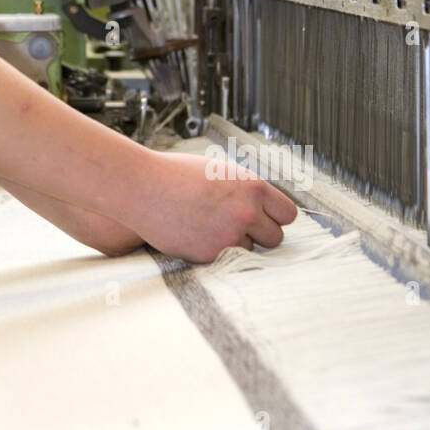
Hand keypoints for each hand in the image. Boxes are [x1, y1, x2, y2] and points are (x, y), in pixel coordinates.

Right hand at [123, 148, 297, 263]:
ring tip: (208, 226)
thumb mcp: (219, 171)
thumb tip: (262, 207)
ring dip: (235, 244)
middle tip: (237, 227)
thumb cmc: (175, 174)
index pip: (288, 214)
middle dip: (259, 234)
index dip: (275, 217)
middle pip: (275, 238)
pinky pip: (224, 258)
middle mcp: (246, 212)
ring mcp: (229, 235)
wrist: (142, 187)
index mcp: (252, 187)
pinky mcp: (211, 254)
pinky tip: (195, 233)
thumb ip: (244, 190)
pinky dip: (213, 250)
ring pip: (249, 250)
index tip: (266, 219)